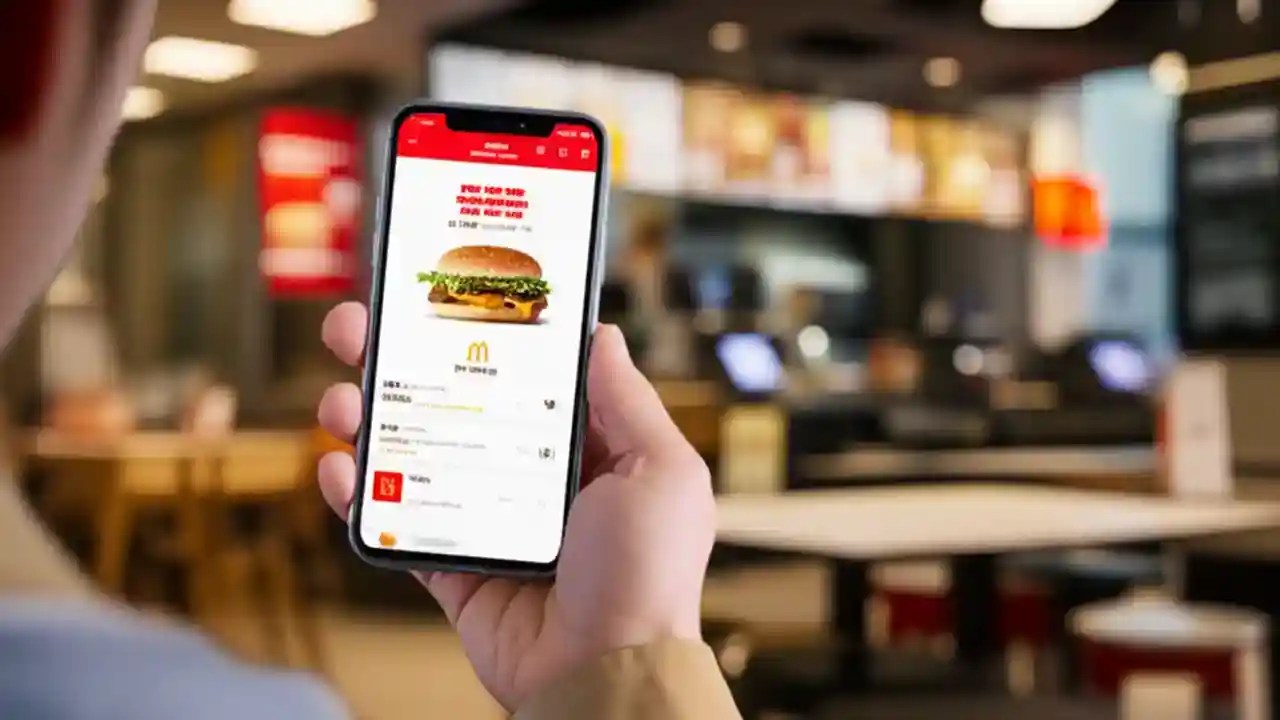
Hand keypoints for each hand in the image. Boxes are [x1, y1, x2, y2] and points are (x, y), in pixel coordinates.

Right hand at [316, 303, 715, 710]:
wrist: (606, 673)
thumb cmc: (648, 575)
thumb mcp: (660, 472)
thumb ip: (628, 403)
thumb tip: (602, 337)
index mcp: (587, 451)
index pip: (527, 376)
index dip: (484, 336)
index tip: (443, 298)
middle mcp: (533, 479)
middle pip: (457, 404)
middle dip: (404, 363)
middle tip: (361, 328)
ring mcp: (488, 520)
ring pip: (416, 455)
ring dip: (370, 419)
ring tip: (342, 398)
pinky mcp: (453, 567)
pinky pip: (397, 521)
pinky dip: (359, 494)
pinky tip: (340, 465)